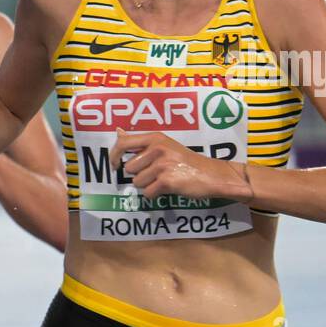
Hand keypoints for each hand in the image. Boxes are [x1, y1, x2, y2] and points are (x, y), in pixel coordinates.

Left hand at [108, 130, 242, 200]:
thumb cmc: (185, 161)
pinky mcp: (167, 181)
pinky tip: (168, 187)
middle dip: (139, 174)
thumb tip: (117, 132)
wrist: (212, 175)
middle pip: (129, 168)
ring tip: (164, 179)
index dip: (114, 156)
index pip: (122, 143)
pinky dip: (155, 194)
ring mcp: (162, 164)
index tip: (115, 165)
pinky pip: (147, 193)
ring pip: (137, 182)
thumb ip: (140, 141)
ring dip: (148, 185)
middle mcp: (158, 148)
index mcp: (155, 138)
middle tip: (157, 173)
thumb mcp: (164, 144)